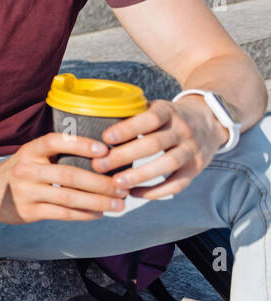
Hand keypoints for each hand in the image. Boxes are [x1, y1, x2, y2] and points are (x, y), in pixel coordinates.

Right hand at [0, 133, 127, 223]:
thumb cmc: (22, 171)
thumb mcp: (32, 155)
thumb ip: (58, 154)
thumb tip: (104, 157)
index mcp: (30, 150)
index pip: (56, 142)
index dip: (80, 144)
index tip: (105, 151)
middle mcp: (26, 169)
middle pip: (69, 175)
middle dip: (101, 183)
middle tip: (123, 187)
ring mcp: (26, 191)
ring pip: (69, 197)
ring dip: (98, 202)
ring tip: (118, 204)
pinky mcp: (28, 211)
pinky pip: (62, 213)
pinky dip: (84, 214)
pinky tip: (98, 213)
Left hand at [89, 98, 225, 198]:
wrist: (209, 122)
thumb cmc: (167, 117)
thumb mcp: (154, 107)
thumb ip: (132, 114)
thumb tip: (92, 122)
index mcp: (169, 111)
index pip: (149, 119)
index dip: (128, 128)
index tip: (105, 138)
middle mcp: (183, 130)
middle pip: (155, 144)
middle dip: (125, 156)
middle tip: (99, 165)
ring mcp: (192, 150)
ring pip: (167, 165)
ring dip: (140, 176)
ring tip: (116, 183)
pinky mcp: (196, 169)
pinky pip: (177, 184)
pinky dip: (155, 191)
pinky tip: (134, 193)